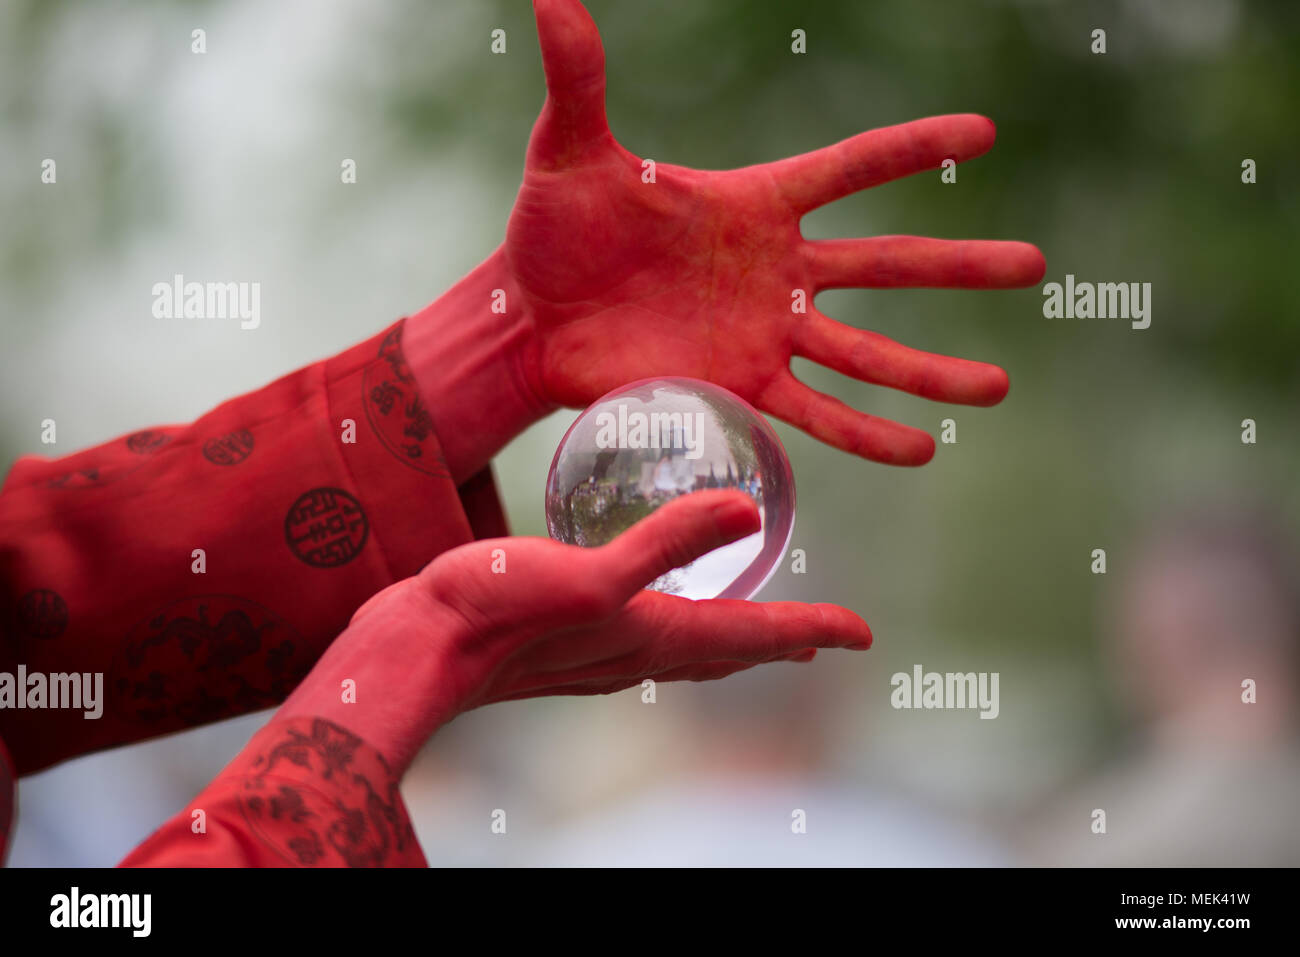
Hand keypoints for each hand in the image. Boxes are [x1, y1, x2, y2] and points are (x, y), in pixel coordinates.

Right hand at [278, 490, 870, 772]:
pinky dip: (670, 615)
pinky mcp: (560, 632)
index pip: (753, 636)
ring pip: (684, 644)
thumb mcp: (588, 576)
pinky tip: (646, 598)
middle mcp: (633, 652)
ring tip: (749, 621)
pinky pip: (638, 627)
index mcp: (652, 638)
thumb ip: (665, 546)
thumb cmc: (495, 615)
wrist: (412, 650)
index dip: (811, 630)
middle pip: (726, 649)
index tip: (861, 634)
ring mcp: (596, 648)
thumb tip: (747, 514)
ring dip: (727, 633)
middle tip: (818, 635)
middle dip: (777, 639)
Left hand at [507, 0, 1043, 465]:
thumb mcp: (571, 152)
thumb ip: (581, 79)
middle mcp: (776, 270)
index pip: (849, 168)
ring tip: (996, 386)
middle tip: (1033, 265)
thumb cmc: (554, 227)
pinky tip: (920, 451)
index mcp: (754, 203)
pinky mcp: (740, 387)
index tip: (983, 133)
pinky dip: (865, 433)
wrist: (532, 317)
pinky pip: (815, 413)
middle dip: (958, 266)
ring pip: (866, 353)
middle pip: (886, 265)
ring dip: (929, 371)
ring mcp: (765, 333)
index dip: (913, 148)